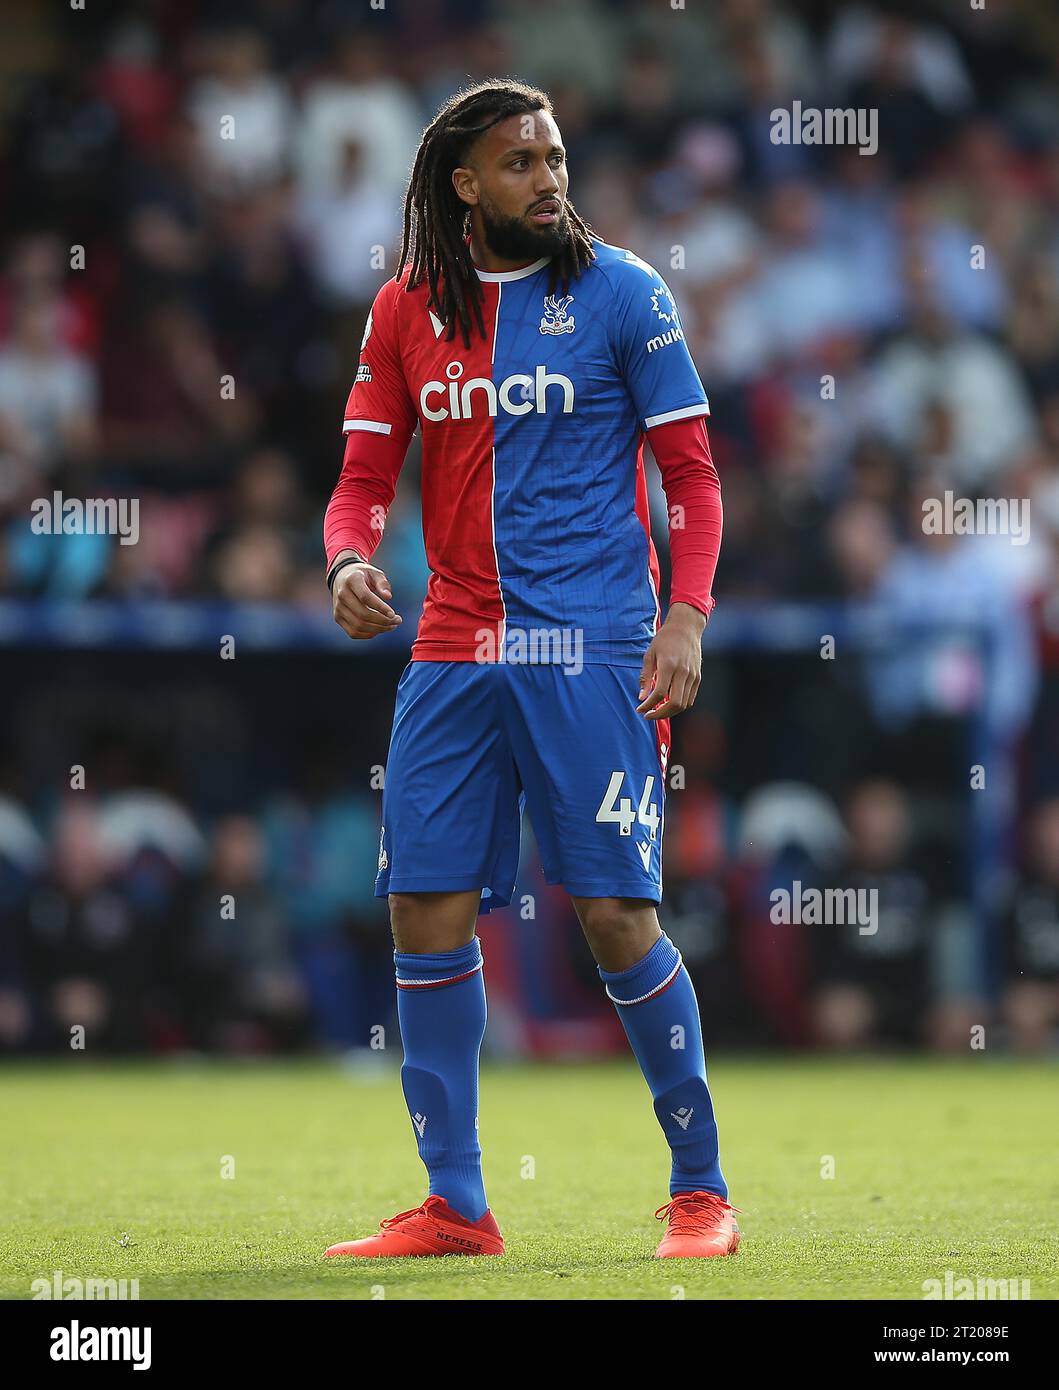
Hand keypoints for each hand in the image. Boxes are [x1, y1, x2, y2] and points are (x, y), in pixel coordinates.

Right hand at [332, 559, 401, 639]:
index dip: (380, 607)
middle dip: (383, 621)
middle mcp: (342, 595)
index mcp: (351, 580)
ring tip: (392, 625)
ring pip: (358, 626)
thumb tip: (388, 596)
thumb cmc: (363, 575)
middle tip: (398, 620)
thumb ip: (382, 583)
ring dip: (378, 629)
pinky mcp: (338, 618)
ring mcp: (338, 608)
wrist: (342, 577)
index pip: (365, 597)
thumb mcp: (374, 572)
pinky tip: (380, 629)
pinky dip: (369, 634)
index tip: (394, 614)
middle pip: (363, 614)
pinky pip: (353, 633)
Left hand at [636, 602, 705, 719]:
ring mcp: (693, 676)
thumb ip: (645, 677)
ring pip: (684, 704)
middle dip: (659, 714)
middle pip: (674, 703)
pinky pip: (690, 698)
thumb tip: (642, 698)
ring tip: (657, 711)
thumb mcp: (649, 655)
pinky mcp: (698, 677)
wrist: (686, 628)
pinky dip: (679, 706)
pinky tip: (668, 703)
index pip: (659, 693)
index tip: (640, 709)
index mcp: (669, 665)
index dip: (648, 705)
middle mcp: (683, 672)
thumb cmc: (665, 639)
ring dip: (669, 712)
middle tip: (648, 715)